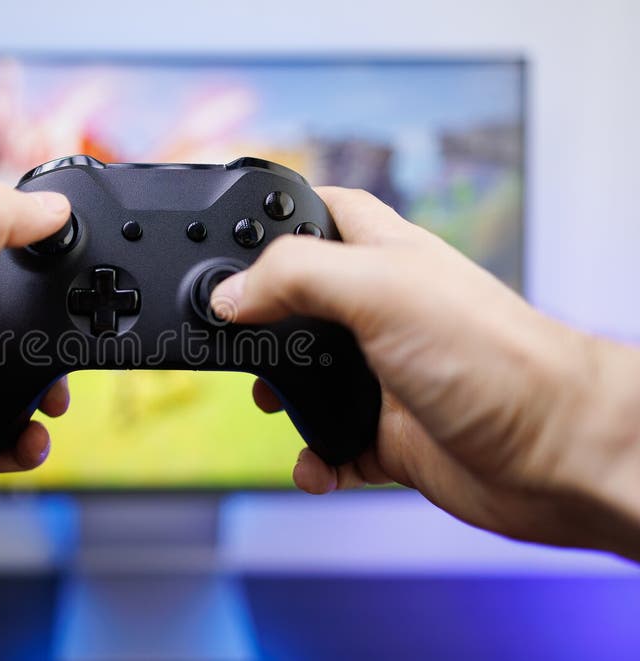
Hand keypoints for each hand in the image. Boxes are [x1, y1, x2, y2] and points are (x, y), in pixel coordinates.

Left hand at [0, 179, 72, 551]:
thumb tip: (51, 207)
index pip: (0, 254)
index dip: (43, 261)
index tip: (80, 273)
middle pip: (16, 325)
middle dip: (52, 343)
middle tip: (68, 357)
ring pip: (15, 387)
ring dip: (46, 398)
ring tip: (52, 407)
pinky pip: (0, 441)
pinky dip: (25, 445)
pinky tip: (27, 444)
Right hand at [211, 187, 639, 559]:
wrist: (555, 454)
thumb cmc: (494, 357)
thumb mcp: (381, 290)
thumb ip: (296, 277)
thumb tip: (230, 295)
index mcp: (384, 257)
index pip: (322, 212)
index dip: (277, 215)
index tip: (229, 235)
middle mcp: (382, 312)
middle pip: (301, 302)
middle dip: (263, 324)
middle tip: (240, 339)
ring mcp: (386, 375)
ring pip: (310, 380)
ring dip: (282, 399)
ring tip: (274, 406)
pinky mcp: (391, 435)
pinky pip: (332, 446)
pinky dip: (314, 460)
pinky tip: (316, 465)